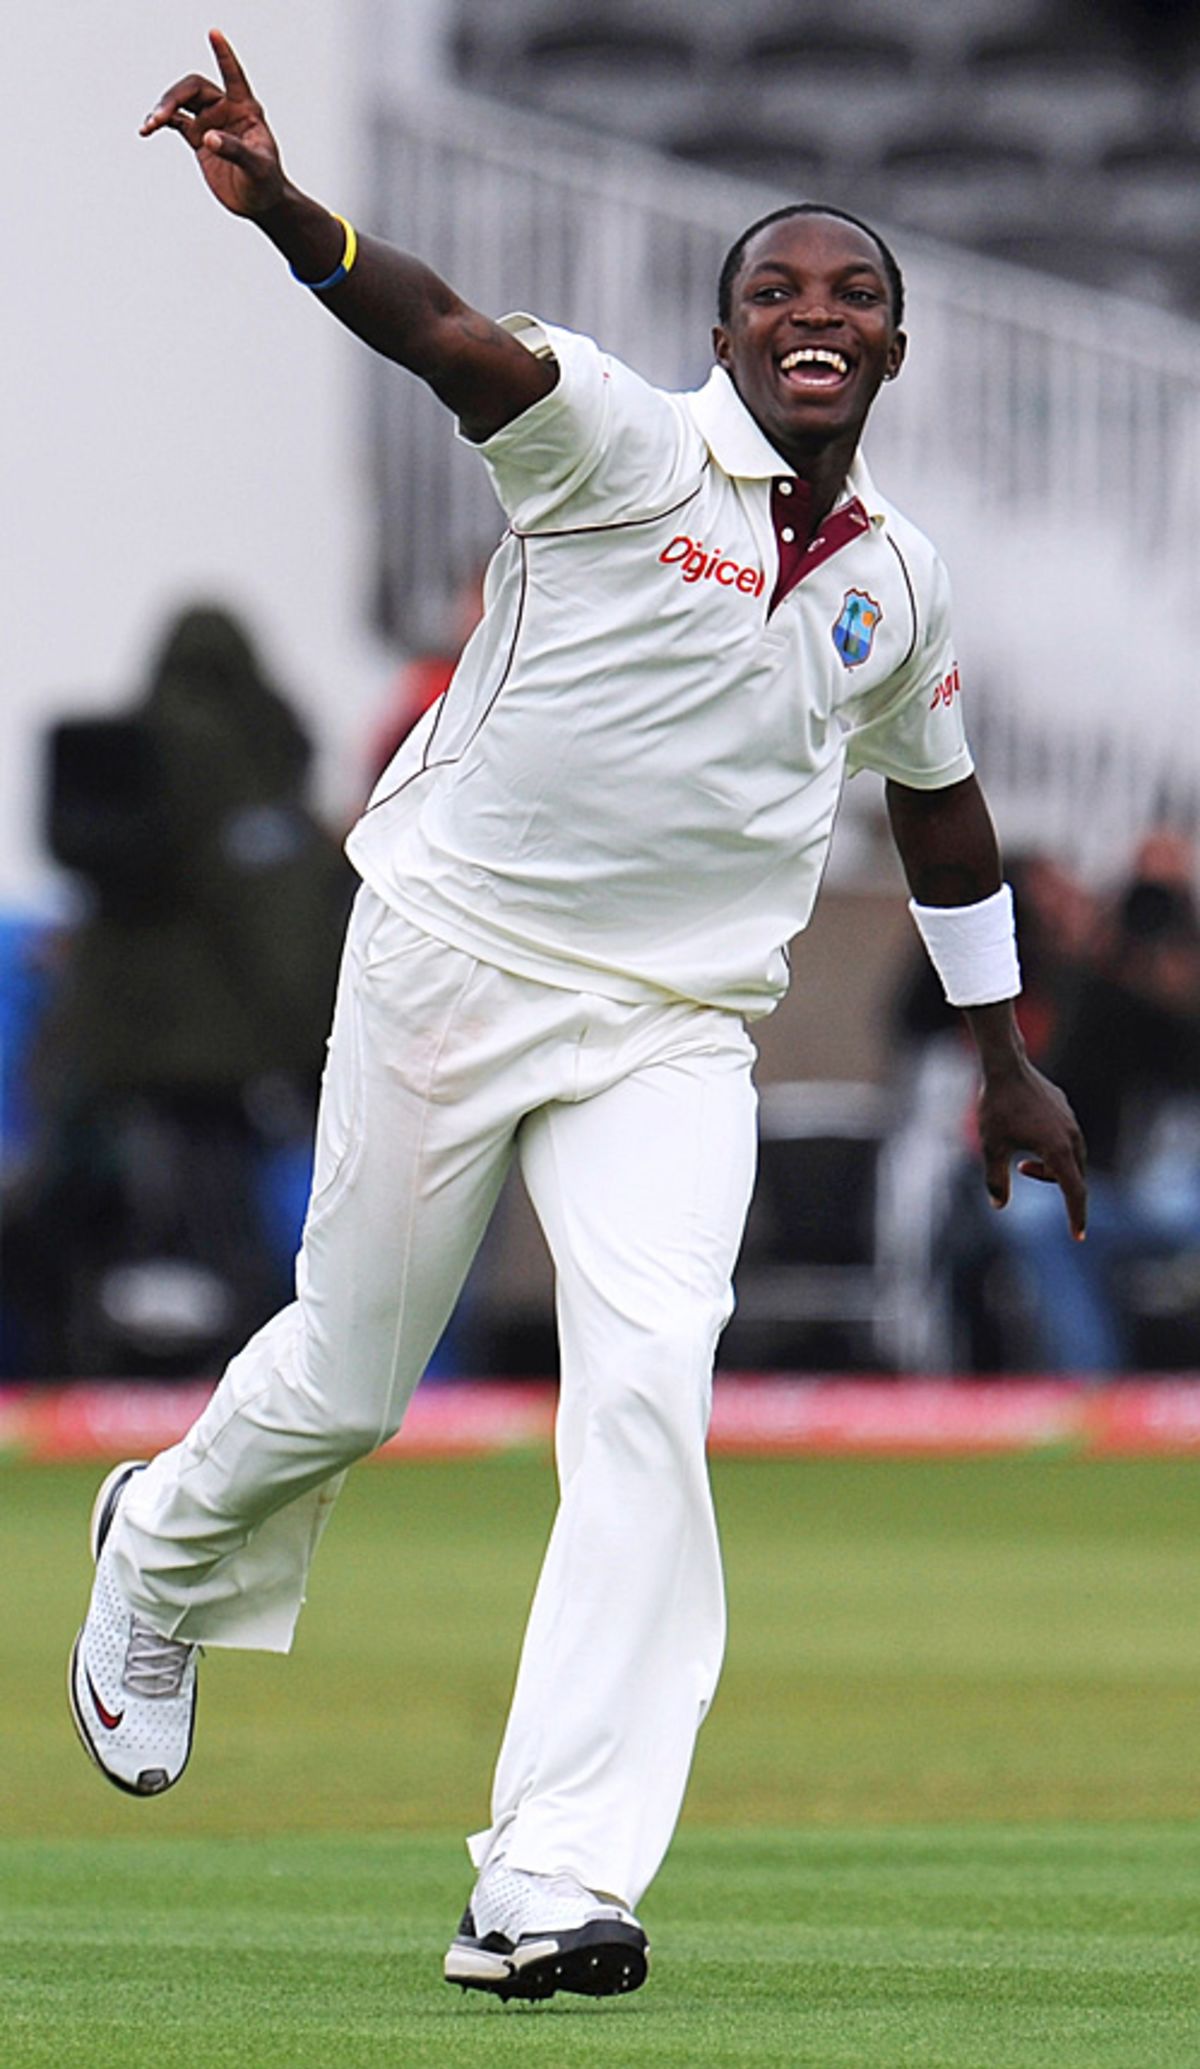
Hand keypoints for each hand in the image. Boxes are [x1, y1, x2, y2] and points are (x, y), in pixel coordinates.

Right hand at [140, 30, 283, 218]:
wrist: (259, 203)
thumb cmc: (265, 182)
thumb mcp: (256, 167)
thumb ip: (235, 150)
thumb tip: (209, 137)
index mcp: (246, 109)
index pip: (233, 76)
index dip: (224, 55)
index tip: (213, 33)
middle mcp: (226, 109)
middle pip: (194, 88)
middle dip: (175, 97)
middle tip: (161, 115)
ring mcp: (210, 122)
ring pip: (181, 102)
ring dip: (163, 109)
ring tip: (150, 126)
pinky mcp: (198, 137)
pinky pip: (175, 121)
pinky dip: (160, 122)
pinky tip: (148, 129)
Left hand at [979, 1055, 1087, 1239]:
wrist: (1006, 1067)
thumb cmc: (997, 1107)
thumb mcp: (992, 1148)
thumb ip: (996, 1180)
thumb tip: (999, 1205)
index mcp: (1058, 1150)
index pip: (1074, 1192)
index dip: (1076, 1216)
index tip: (1078, 1235)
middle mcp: (1071, 1137)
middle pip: (1073, 1175)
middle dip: (1052, 1182)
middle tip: (1021, 1171)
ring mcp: (1070, 1121)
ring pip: (1071, 1157)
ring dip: (1052, 1166)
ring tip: (1022, 1157)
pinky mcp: (1064, 1110)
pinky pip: (1067, 1139)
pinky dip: (1054, 1149)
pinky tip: (1029, 1136)